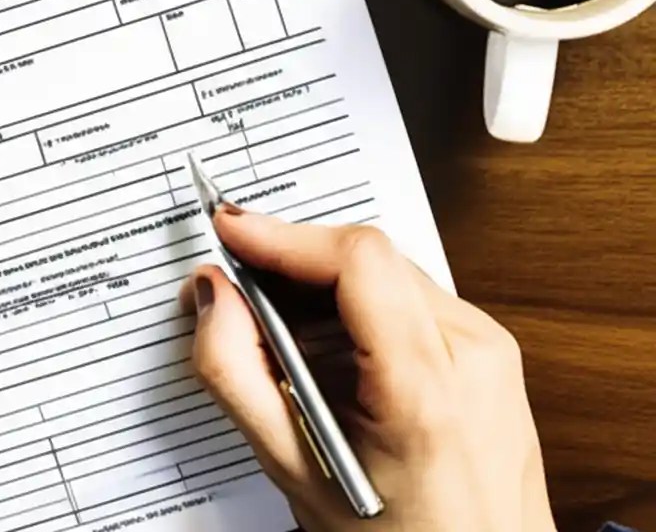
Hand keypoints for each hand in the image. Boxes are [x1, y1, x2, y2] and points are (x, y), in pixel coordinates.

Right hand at [181, 209, 555, 531]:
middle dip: (292, 260)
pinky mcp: (488, 346)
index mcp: (426, 384)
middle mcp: (472, 349)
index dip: (284, 235)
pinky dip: (355, 306)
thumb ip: (236, 374)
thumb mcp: (293, 468)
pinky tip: (327, 349)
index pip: (357, 261)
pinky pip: (409, 295)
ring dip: (321, 285)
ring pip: (386, 271)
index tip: (231, 231)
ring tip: (280, 334)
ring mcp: (488, 344)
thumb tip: (211, 296)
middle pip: (368, 257)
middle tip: (236, 289)